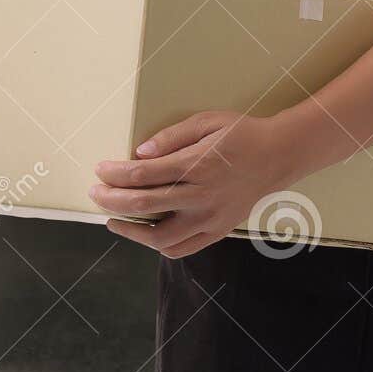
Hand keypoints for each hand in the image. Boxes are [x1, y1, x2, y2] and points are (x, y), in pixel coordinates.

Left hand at [89, 109, 293, 257]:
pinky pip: (183, 249)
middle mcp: (201, 196)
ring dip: (131, 231)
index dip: (115, 174)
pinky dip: (159, 246)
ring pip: (161, 238)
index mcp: (196, 165)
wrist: (277, 156)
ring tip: (114, 219)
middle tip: (95, 193)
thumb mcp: (206, 122)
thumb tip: (139, 153)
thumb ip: (171, 137)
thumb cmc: (239, 134)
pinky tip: (146, 235)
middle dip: (112, 199)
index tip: (100, 170)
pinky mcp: (218, 232)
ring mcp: (210, 219)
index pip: (143, 174)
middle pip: (144, 204)